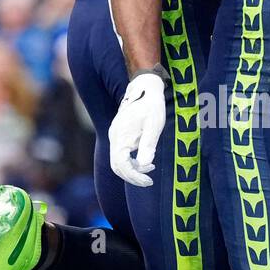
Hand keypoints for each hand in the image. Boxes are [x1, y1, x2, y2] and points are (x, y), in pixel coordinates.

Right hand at [108, 69, 166, 186]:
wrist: (144, 88)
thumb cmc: (152, 106)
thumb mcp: (154, 125)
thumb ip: (148, 145)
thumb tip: (145, 164)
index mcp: (121, 136)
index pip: (121, 164)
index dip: (134, 176)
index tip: (148, 181)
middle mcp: (114, 137)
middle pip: (117, 166)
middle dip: (132, 177)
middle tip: (149, 181)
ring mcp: (115, 136)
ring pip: (117, 162)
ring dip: (132, 170)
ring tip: (150, 170)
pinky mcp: (118, 135)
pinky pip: (120, 154)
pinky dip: (130, 162)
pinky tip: (145, 162)